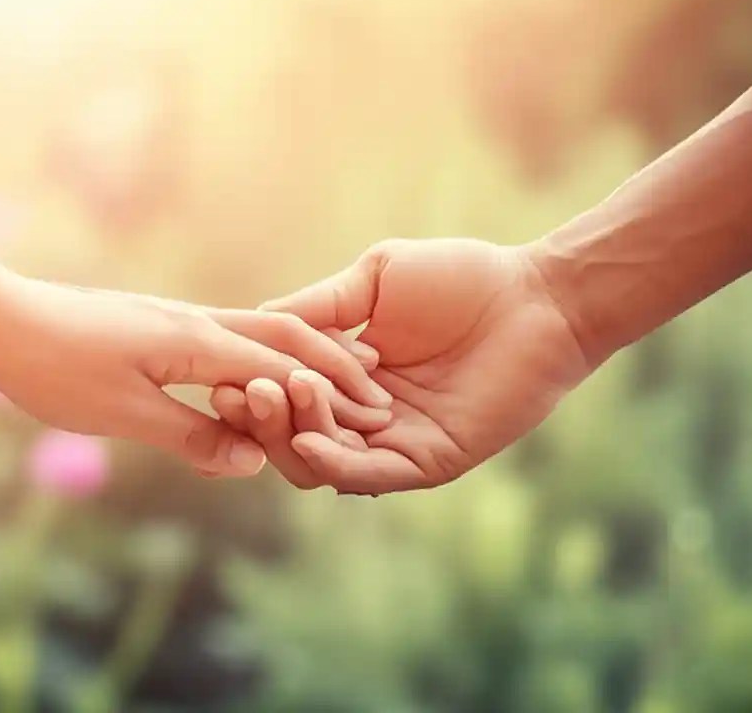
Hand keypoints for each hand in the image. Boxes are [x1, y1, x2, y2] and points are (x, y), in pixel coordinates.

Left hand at [0, 274, 391, 477]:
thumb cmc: (53, 367)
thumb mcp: (124, 415)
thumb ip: (194, 436)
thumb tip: (253, 462)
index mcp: (196, 341)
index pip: (283, 369)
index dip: (330, 396)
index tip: (372, 419)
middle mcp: (198, 321)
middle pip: (287, 336)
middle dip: (334, 366)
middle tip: (374, 396)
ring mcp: (181, 319)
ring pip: (262, 331)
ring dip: (304, 358)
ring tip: (338, 385)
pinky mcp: (162, 324)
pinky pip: (231, 339)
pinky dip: (265, 357)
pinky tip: (265, 378)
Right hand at [214, 238, 591, 493]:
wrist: (535, 296)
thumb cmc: (461, 278)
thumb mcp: (372, 281)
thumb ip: (318, 307)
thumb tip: (251, 320)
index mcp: (347, 377)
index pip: (284, 395)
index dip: (249, 387)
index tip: (216, 369)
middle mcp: (364, 418)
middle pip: (292, 436)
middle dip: (262, 416)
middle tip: (238, 391)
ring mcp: (395, 444)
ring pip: (322, 461)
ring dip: (290, 434)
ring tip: (275, 397)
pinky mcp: (428, 462)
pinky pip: (370, 473)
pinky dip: (333, 460)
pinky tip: (307, 439)